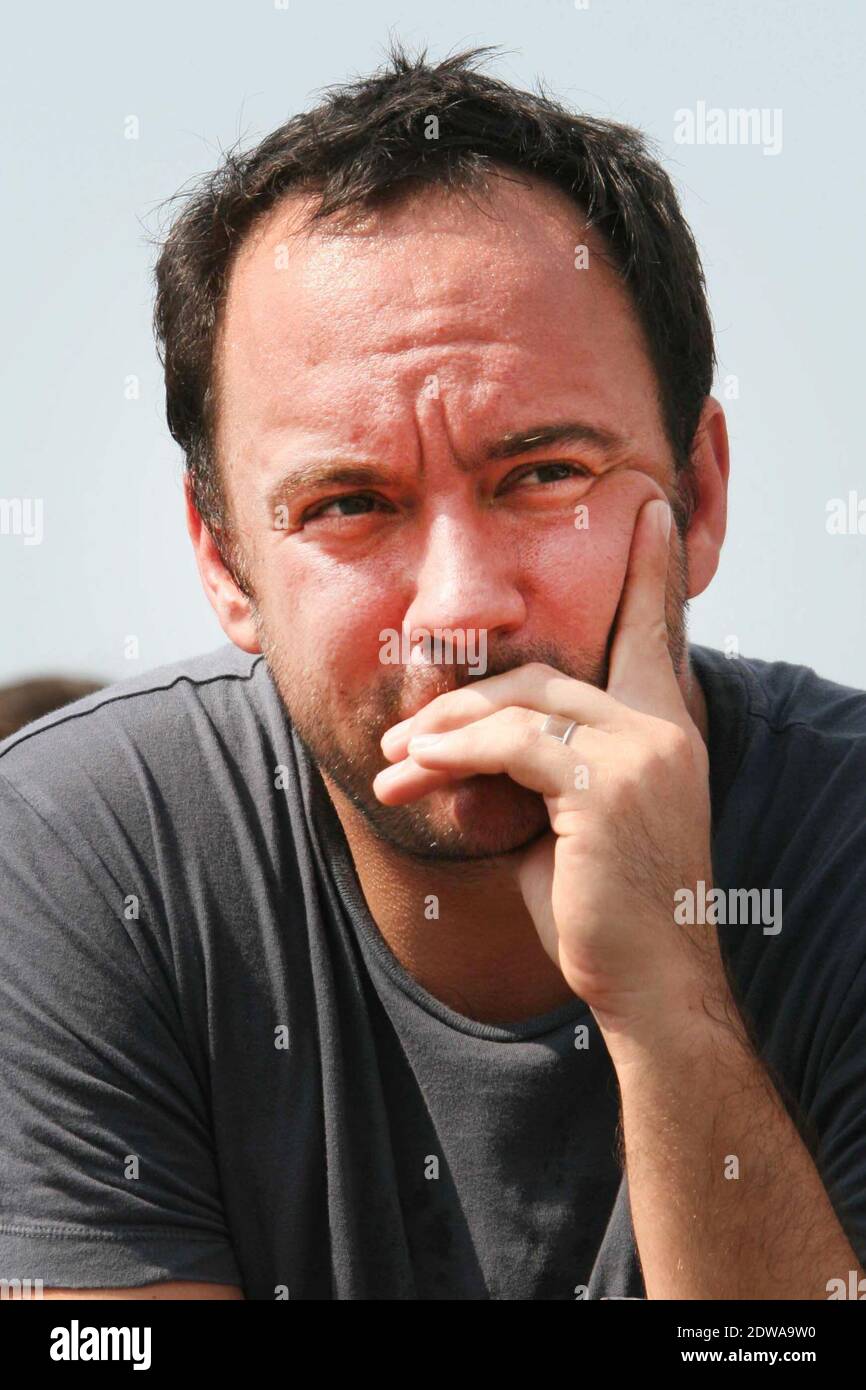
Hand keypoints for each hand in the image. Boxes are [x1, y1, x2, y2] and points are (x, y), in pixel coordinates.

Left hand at [374, 498, 720, 1046]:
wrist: (647, 986)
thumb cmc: (599, 910)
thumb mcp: (561, 824)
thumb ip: (530, 769)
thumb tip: (461, 749)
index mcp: (666, 729)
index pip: (654, 631)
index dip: (652, 572)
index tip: (651, 511)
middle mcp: (663, 727)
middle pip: (544, 673)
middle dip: (464, 703)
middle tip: (402, 736)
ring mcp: (642, 750)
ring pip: (518, 704)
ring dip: (443, 732)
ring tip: (394, 762)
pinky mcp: (607, 782)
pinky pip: (508, 743)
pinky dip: (451, 755)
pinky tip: (412, 775)